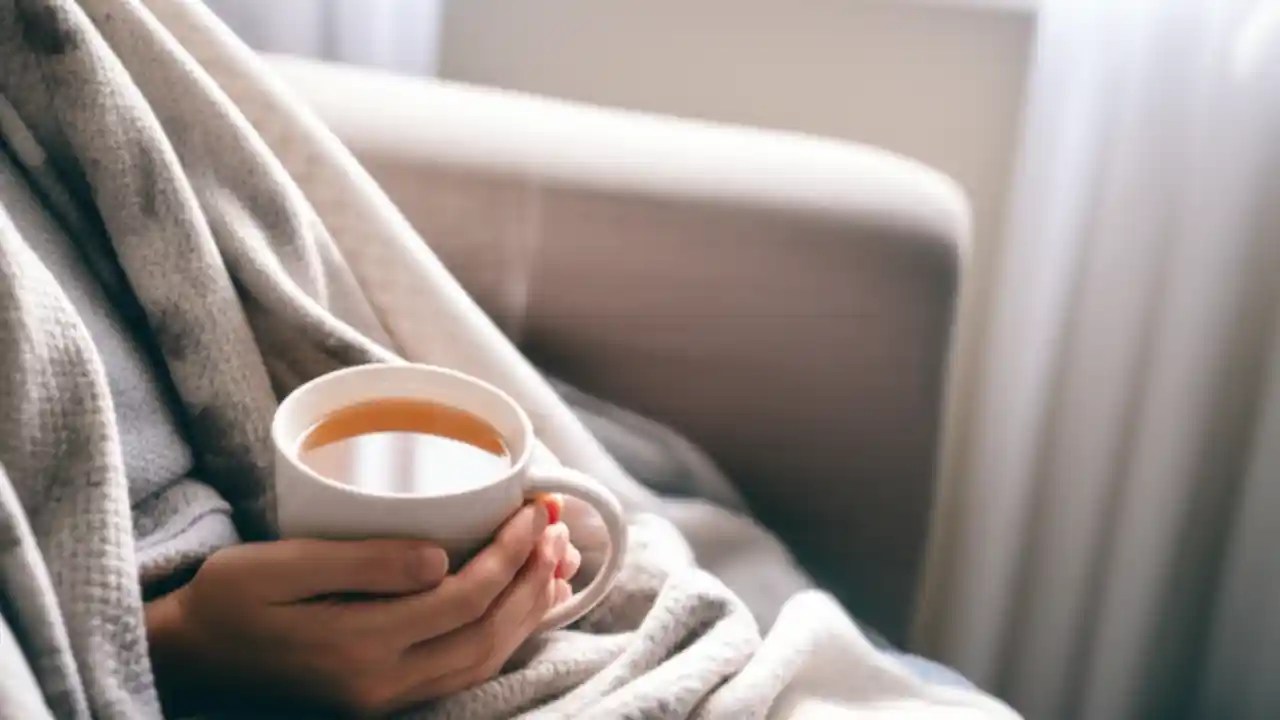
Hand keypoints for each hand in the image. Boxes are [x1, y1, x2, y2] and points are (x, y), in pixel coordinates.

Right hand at [148, 502, 582, 716]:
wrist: (186, 657)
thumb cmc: (225, 598)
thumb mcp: (280, 565)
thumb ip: (364, 562)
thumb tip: (444, 557)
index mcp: (358, 645)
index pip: (463, 598)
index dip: (510, 554)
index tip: (534, 511)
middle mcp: (380, 683)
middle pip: (486, 636)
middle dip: (532, 582)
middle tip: (558, 532)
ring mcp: (382, 700)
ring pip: (481, 663)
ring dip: (526, 614)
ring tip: (556, 566)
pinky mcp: (379, 700)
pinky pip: (461, 676)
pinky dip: (501, 642)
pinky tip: (518, 611)